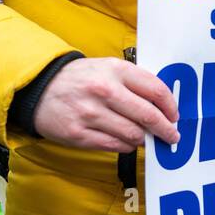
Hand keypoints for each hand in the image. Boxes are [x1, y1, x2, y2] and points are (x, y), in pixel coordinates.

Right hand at [32, 57, 178, 151]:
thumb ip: (134, 81)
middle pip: (148, 115)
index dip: (170, 106)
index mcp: (115, 70)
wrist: (40, 89)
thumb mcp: (107, 68)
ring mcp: (90, 113)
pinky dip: (127, 146)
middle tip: (172, 136)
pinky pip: (114, 145)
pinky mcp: (79, 134)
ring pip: (133, 134)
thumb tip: (162, 104)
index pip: (155, 89)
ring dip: (145, 139)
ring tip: (146, 139)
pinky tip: (128, 142)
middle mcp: (104, 90)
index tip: (175, 116)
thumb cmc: (81, 79)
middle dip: (165, 129)